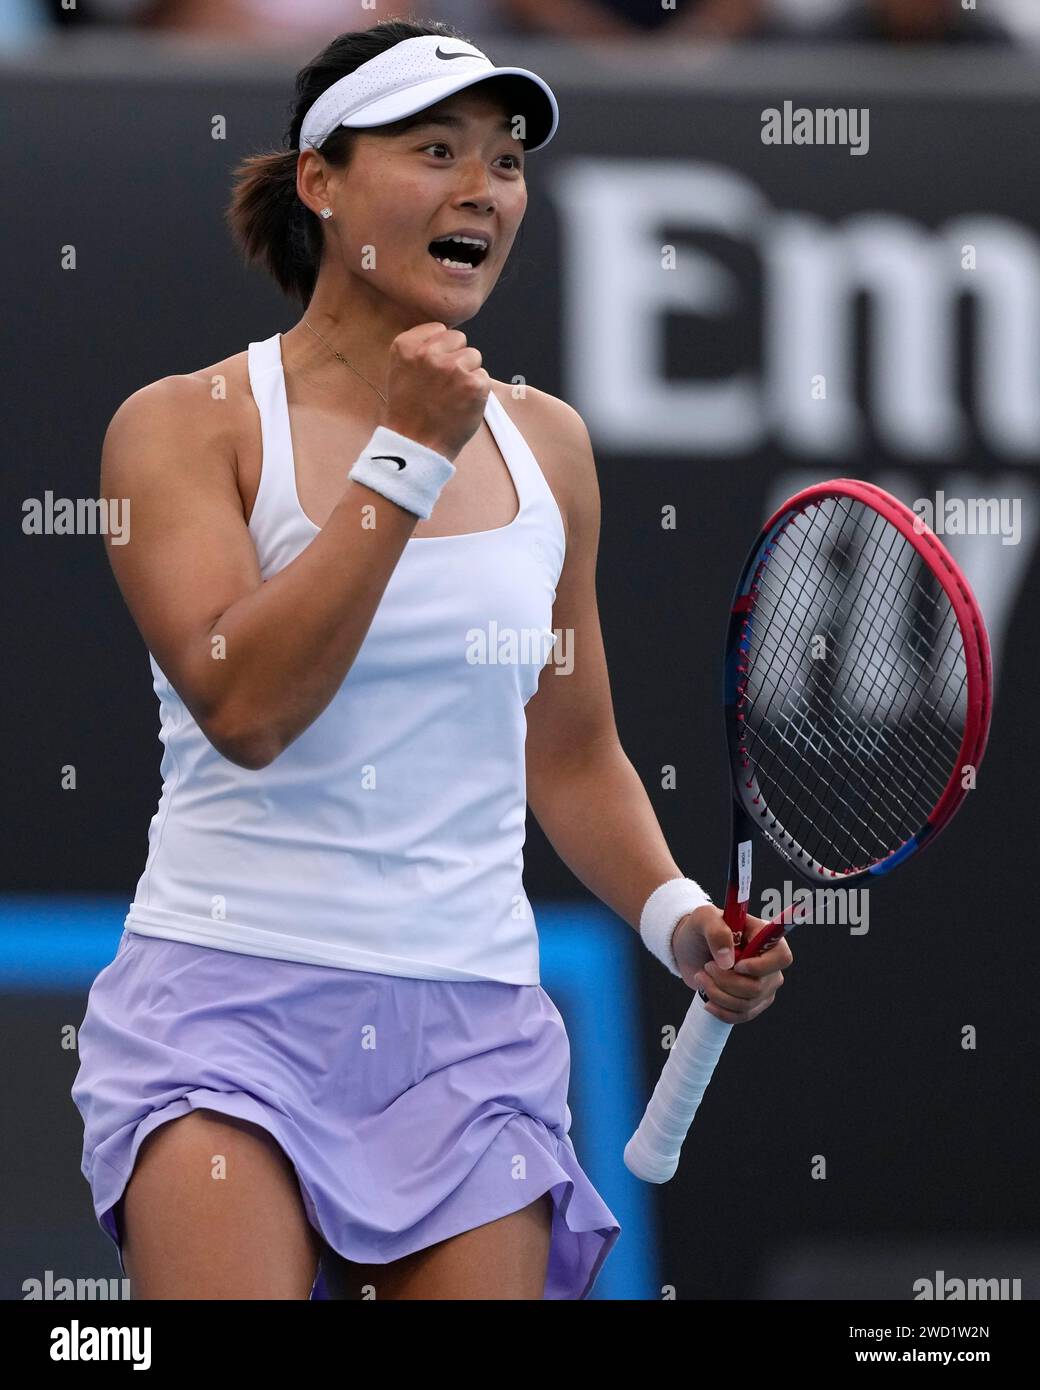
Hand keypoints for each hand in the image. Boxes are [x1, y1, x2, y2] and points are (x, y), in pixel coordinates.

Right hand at [384, 322, 490, 461]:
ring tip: (451, 396)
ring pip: (474, 356)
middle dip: (456, 357)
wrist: (415, 446)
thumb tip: (447, 332)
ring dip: (468, 374)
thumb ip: (420, 348)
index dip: (439, 349)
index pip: (438, 329)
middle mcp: (428, 353)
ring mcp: (453, 368)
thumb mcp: (401, 371)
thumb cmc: (409, 412)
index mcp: (405, 346)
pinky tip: (461, 405)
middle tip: (443, 385)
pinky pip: (484, 377)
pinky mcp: (474, 384)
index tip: (431, 370)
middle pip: (459, 339)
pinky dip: (477, 392)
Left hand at [671, 904, 792, 1023]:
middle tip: (707, 966)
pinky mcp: (752, 1002)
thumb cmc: (701, 928)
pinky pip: (742, 1015)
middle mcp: (770, 963)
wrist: (690, 948)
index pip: (781, 958)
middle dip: (725, 981)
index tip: (736, 965)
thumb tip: (728, 961)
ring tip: (702, 977)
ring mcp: (763, 985)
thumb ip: (717, 932)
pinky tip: (708, 1001)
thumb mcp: (704, 918)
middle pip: (758, 987)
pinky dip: (721, 1011)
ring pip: (746, 1003)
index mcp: (765, 937)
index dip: (760, 967)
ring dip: (718, 993)